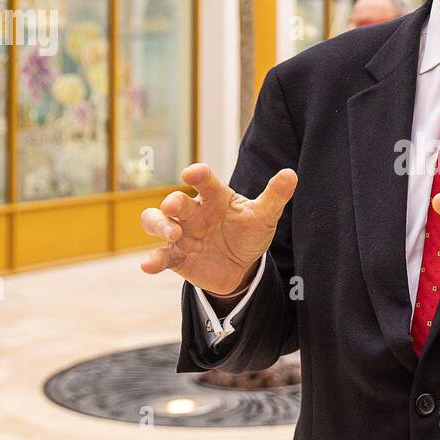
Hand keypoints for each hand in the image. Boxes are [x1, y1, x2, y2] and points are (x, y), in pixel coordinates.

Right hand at [139, 163, 296, 295]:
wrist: (241, 267)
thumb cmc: (249, 233)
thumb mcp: (265, 216)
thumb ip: (275, 196)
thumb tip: (291, 174)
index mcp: (215, 197)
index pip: (204, 180)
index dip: (197, 174)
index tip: (192, 173)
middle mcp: (194, 212)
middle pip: (175, 201)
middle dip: (172, 203)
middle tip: (174, 208)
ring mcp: (181, 233)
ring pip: (156, 222)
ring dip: (158, 225)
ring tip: (172, 234)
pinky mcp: (176, 257)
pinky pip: (161, 257)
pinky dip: (153, 260)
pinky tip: (148, 266)